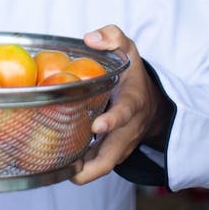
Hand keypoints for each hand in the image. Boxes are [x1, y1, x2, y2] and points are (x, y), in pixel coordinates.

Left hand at [71, 25, 169, 185]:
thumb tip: (90, 39)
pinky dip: (80, 169)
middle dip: (93, 165)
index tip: (97, 125)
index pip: (124, 113)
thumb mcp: (129, 49)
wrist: (152, 103)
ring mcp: (119, 144)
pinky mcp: (110, 152)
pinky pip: (95, 164)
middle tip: (71, 168)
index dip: (112, 121)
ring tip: (58, 171)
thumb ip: (113, 37)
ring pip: (102, 166)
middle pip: (112, 156)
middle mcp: (126, 129)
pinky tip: (57, 166)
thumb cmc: (133, 75)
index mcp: (131, 103)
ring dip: (83, 172)